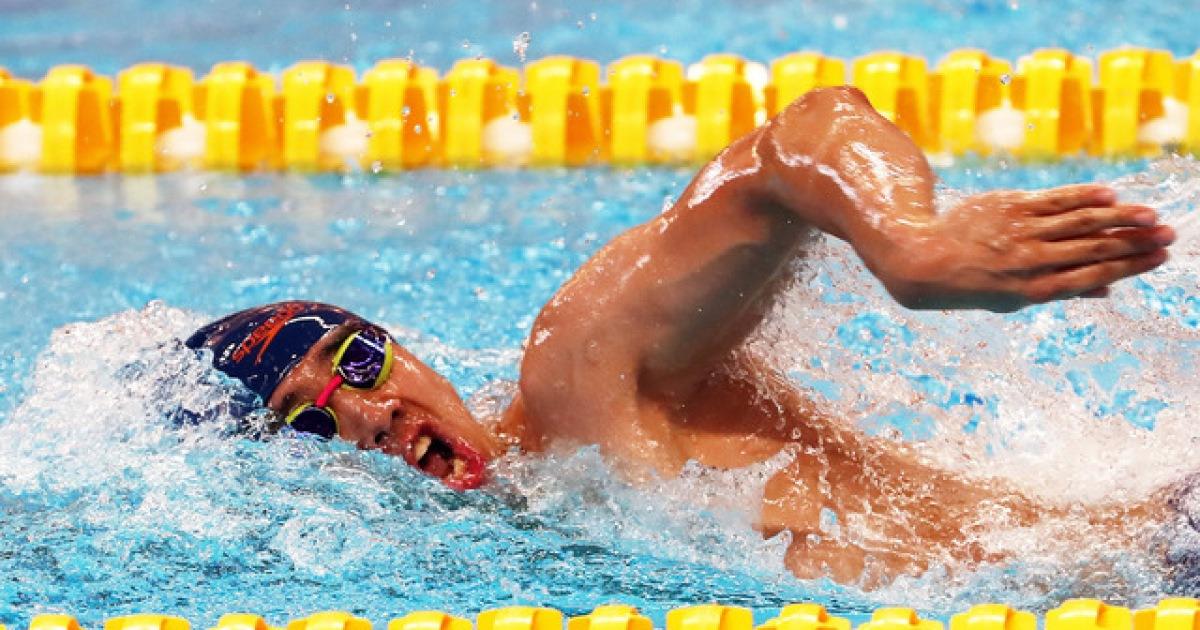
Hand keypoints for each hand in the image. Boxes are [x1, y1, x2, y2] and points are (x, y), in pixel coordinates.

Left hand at [871, 184, 1175, 311]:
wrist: (923, 258)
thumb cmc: (974, 282)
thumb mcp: (1012, 299)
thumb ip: (1060, 291)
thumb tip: (1107, 292)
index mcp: (1034, 290)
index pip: (1093, 277)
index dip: (1129, 266)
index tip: (1159, 258)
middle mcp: (1030, 262)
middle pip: (1093, 249)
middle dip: (1134, 242)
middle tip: (1169, 236)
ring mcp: (1020, 232)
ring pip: (1079, 222)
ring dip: (1119, 217)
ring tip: (1150, 215)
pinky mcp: (1009, 207)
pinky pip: (1053, 201)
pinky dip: (1083, 197)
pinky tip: (1110, 195)